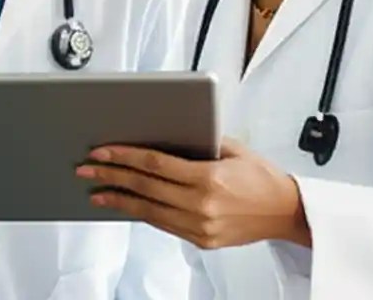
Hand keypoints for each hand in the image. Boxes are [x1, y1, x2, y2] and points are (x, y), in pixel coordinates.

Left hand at [75, 137, 310, 250]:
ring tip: (96, 191)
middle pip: (144, 188)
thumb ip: (199, 140)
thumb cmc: (262, 176)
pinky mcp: (201, 240)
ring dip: (118, 200)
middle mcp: (202, 205)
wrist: (287, 212)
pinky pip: (162, 224)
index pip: (155, 164)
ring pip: (148, 211)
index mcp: (209, 178)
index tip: (101, 151)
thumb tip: (163, 132)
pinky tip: (125, 204)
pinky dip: (141, 212)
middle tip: (85, 169)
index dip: (124, 156)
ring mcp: (200, 227)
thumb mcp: (232, 148)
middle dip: (111, 176)